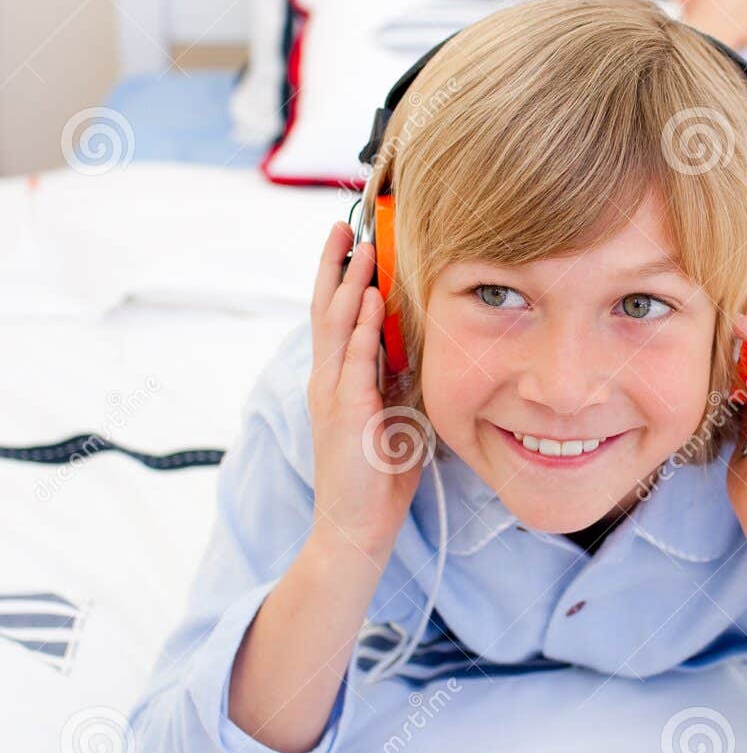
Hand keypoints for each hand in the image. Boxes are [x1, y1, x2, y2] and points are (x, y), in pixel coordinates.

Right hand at [306, 221, 427, 575]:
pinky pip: (353, 360)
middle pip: (326, 309)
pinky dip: (360, 326)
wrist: (356, 528)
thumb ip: (397, 381)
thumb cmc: (377, 477)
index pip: (335, 318)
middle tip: (345, 224)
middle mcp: (327, 381)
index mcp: (337, 382)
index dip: (340, 278)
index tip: (352, 242)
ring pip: (335, 325)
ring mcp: (332, 395)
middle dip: (336, 265)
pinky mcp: (346, 413)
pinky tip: (366, 298)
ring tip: (362, 247)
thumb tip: (415, 348)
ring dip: (349, 283)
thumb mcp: (394, 417)